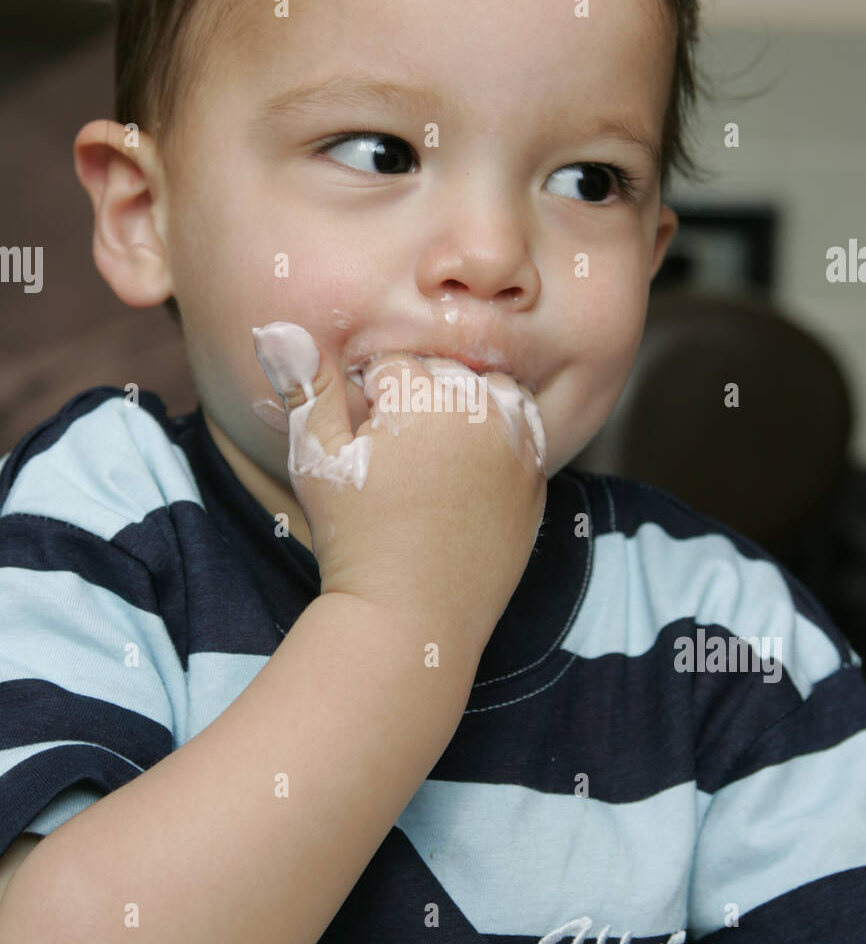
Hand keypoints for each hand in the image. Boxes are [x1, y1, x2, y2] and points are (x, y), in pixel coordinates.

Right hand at [253, 323, 546, 654]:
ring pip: (488, 395)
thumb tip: (274, 326)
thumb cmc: (356, 538)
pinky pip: (521, 435)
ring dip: (462, 414)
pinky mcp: (537, 482)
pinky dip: (496, 443)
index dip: (369, 404)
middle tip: (396, 465)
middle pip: (445, 376)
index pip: (394, 367)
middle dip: (419, 405)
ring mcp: (519, 446)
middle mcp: (483, 409)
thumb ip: (305, 385)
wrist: (412, 617)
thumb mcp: (317, 458)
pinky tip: (463, 479)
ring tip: (429, 464)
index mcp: (428, 394)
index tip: (366, 450)